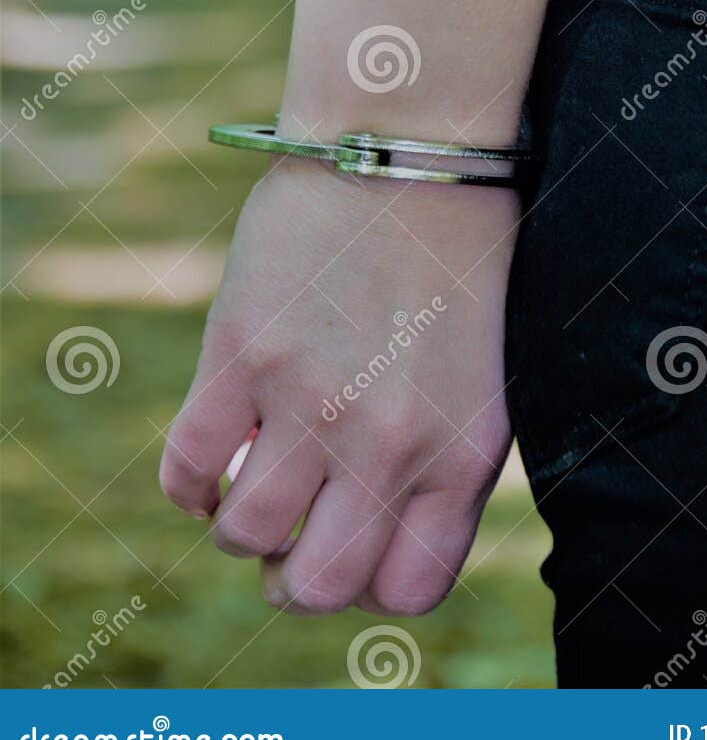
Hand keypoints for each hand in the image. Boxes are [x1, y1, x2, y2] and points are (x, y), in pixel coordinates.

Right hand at [159, 155, 516, 614]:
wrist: (408, 148)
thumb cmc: (456, 251)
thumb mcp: (485, 370)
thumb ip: (441, 453)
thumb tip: (376, 528)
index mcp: (462, 452)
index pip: (408, 591)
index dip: (368, 583)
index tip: (348, 549)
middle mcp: (390, 443)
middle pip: (319, 585)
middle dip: (293, 579)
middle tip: (287, 542)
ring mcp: (312, 401)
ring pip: (246, 534)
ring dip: (238, 523)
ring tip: (250, 483)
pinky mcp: (243, 353)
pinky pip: (187, 466)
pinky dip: (187, 482)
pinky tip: (209, 460)